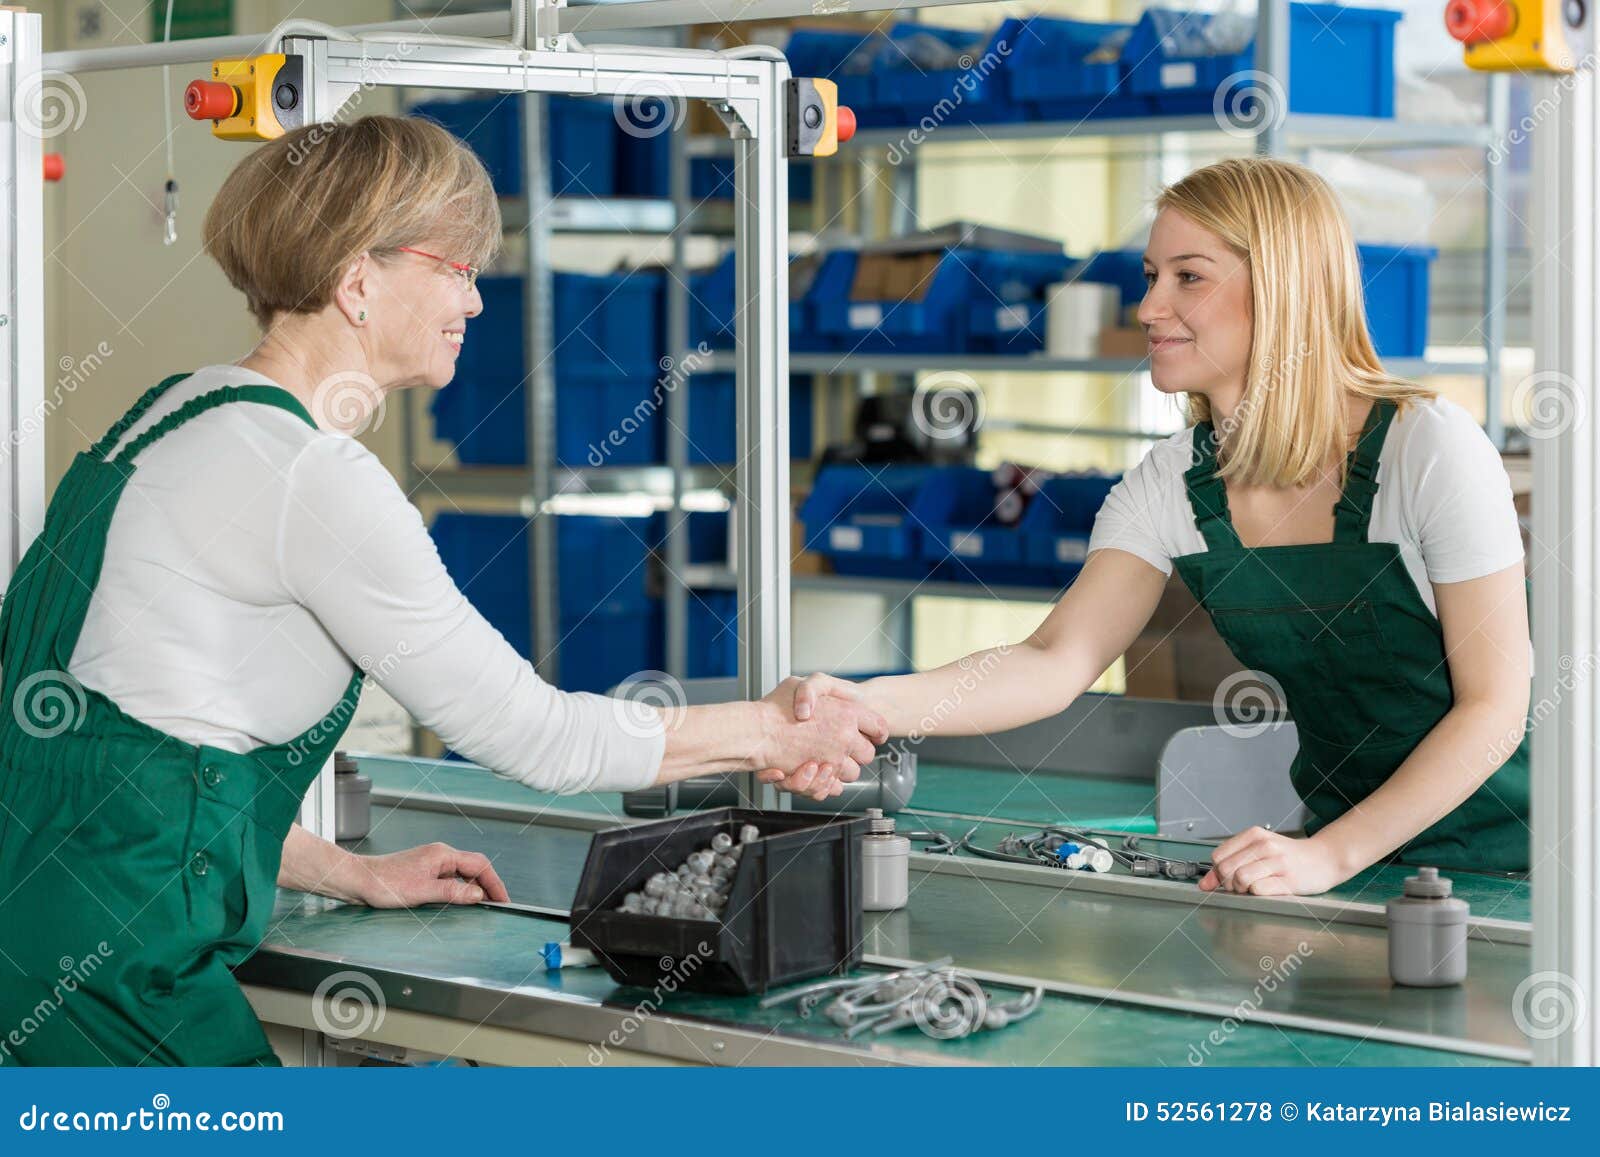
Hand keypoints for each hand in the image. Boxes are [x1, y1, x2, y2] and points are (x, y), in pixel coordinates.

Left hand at [349, 842, 510, 908]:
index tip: (503, 900)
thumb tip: (478, 894)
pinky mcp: (423, 872)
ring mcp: (431, 863)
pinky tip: (457, 903)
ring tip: (481, 907)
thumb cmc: (384, 883)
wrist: (358, 880)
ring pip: (461, 874)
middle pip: (473, 868)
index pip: (479, 865)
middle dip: (487, 886)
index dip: (494, 883)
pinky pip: (449, 879)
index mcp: (442, 854)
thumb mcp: (422, 891)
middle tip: (497, 906)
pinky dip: (459, 890)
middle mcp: (439, 855)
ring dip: (473, 889)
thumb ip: (453, 892)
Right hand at [756, 676, 887, 799]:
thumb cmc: (774, 707)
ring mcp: (834, 757)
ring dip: (840, 770)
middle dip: (857, 753)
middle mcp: (845, 736)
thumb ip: (819, 690)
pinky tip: (812, 771)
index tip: (871, 735)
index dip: (875, 731)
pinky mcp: (820, 776)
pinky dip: (825, 784)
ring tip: (823, 759)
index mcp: (847, 712)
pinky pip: (834, 787)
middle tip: (842, 747)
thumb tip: (830, 699)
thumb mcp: (799, 684)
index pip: (879, 726)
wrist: (755, 732)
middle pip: (868, 753)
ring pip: (852, 773)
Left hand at [1198, 828, 1348, 896]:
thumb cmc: (1289, 857)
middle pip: (1226, 869)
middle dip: (1227, 883)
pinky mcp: (1288, 880)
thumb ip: (1231, 863)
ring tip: (1252, 888)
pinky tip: (1266, 889)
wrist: (1324, 859)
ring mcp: (1278, 862)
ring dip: (1241, 889)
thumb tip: (1204, 884)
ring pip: (1240, 878)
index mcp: (1254, 835)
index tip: (1226, 878)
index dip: (1217, 872)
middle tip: (1239, 886)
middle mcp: (1265, 845)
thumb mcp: (1258, 851)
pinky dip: (1256, 894)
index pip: (1218, 856)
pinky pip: (1258, 890)